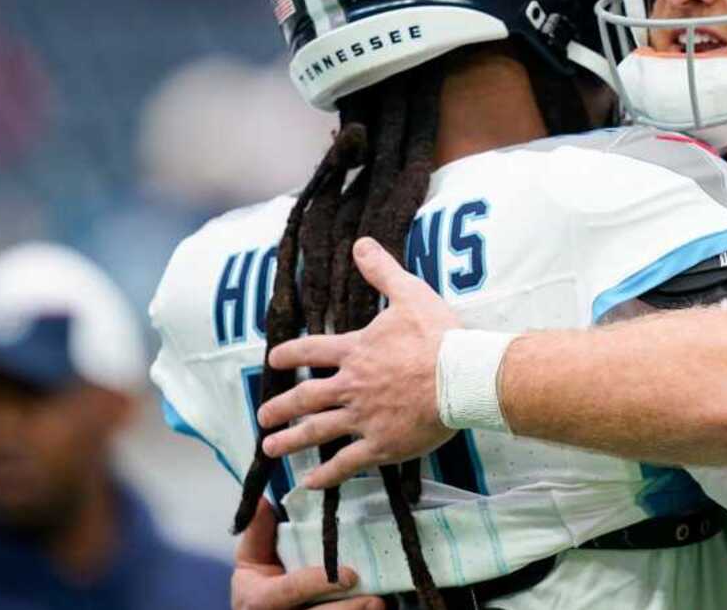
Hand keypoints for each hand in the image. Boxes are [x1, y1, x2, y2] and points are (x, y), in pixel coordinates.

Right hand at [232, 498, 380, 609]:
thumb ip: (258, 531)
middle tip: (375, 600)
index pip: (290, 590)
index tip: (350, 575)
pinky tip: (377, 608)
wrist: (257, 609)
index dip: (318, 583)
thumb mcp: (251, 558)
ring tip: (379, 604)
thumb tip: (263, 499)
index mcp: (260, 598)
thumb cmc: (257, 583)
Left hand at [256, 237, 460, 489]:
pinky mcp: (381, 444)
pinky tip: (309, 483)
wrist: (463, 376)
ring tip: (270, 449)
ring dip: (290, 441)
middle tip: (262, 417)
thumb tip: (361, 243)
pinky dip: (326, 475)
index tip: (273, 360)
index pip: (311, 351)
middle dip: (280, 408)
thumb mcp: (410, 294)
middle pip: (305, 398)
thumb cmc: (440, 336)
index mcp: (356, 351)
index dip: (290, 354)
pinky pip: (346, 463)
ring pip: (317, 432)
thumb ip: (382, 271)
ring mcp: (363, 418)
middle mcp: (352, 386)